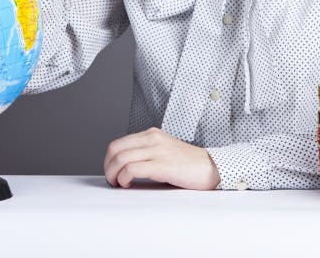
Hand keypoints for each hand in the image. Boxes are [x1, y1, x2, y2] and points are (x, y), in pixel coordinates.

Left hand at [103, 127, 220, 189]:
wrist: (211, 167)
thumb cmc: (188, 165)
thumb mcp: (163, 151)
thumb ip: (146, 154)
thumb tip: (122, 169)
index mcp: (151, 134)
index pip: (117, 144)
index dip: (108, 160)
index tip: (111, 173)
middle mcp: (152, 138)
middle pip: (115, 150)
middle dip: (108, 168)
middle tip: (112, 181)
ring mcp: (157, 150)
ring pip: (121, 158)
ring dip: (113, 175)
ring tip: (119, 184)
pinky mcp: (162, 164)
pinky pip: (132, 169)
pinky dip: (124, 178)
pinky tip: (128, 184)